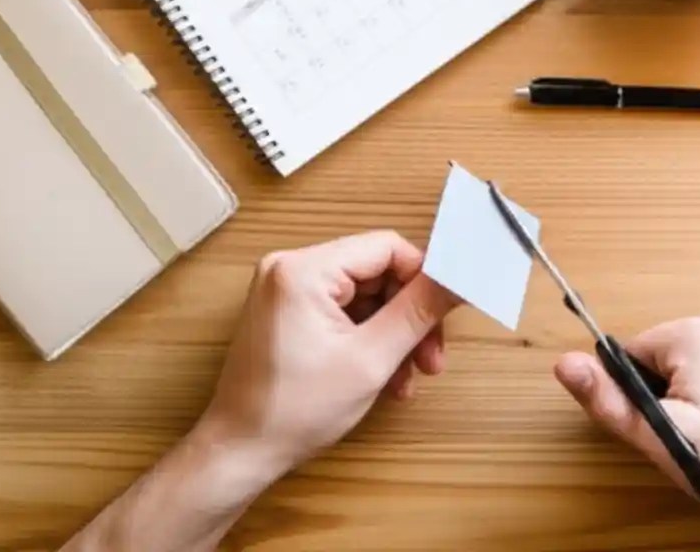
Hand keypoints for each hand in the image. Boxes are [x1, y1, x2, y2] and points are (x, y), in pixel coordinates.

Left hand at [198, 231, 459, 477]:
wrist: (241, 452)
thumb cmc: (294, 410)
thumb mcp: (372, 360)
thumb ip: (419, 312)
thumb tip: (458, 278)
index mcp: (304, 270)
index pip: (387, 248)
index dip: (425, 279)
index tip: (448, 313)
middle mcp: (290, 269)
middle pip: (377, 273)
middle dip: (410, 316)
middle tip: (431, 359)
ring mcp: (286, 291)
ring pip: (365, 296)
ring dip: (393, 334)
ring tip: (408, 379)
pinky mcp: (288, 313)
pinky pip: (344, 312)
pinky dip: (369, 340)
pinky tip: (385, 377)